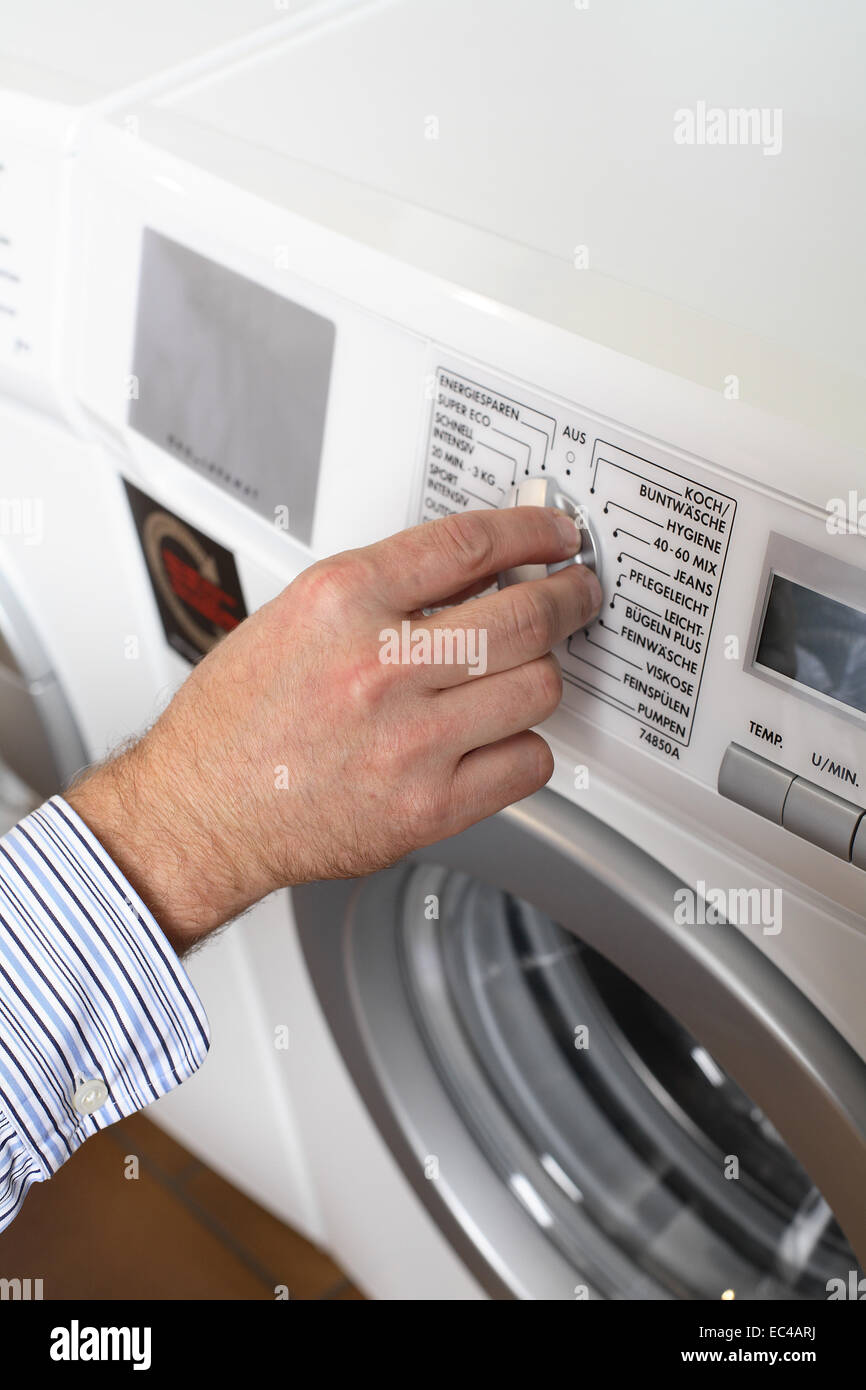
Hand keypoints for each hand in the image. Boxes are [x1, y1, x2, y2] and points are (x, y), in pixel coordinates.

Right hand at [66, 507, 601, 952]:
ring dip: (542, 675)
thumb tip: (471, 571)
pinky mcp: (428, 806)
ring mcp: (410, 739)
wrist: (202, 813)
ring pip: (538, 688)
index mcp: (340, 603)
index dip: (532, 533)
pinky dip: (526, 747)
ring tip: (526, 671)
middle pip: (524, 615)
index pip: (469, 544)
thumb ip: (381, 590)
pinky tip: (502, 739)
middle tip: (577, 595)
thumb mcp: (292, 618)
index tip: (554, 536)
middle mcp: (379, 666)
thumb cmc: (235, 724)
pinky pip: (527, 763)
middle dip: (569, 598)